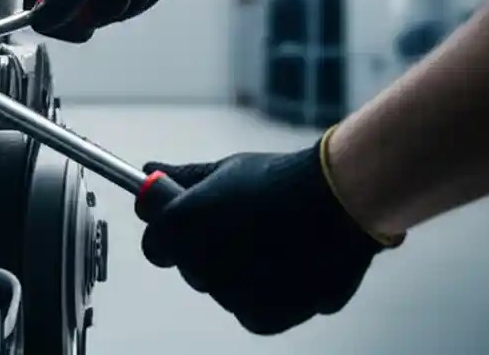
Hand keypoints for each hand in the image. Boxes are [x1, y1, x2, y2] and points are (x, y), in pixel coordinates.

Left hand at [138, 138, 399, 334]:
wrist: (339, 201)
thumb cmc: (281, 180)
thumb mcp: (226, 171)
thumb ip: (182, 178)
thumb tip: (149, 168)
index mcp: (179, 226)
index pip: (156, 245)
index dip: (175, 234)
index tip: (196, 223)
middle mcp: (198, 264)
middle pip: (192, 268)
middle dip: (211, 251)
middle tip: (247, 226)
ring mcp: (229, 295)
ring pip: (226, 291)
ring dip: (242, 274)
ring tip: (277, 241)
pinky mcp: (262, 319)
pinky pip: (253, 313)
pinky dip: (268, 296)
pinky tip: (288, 266)